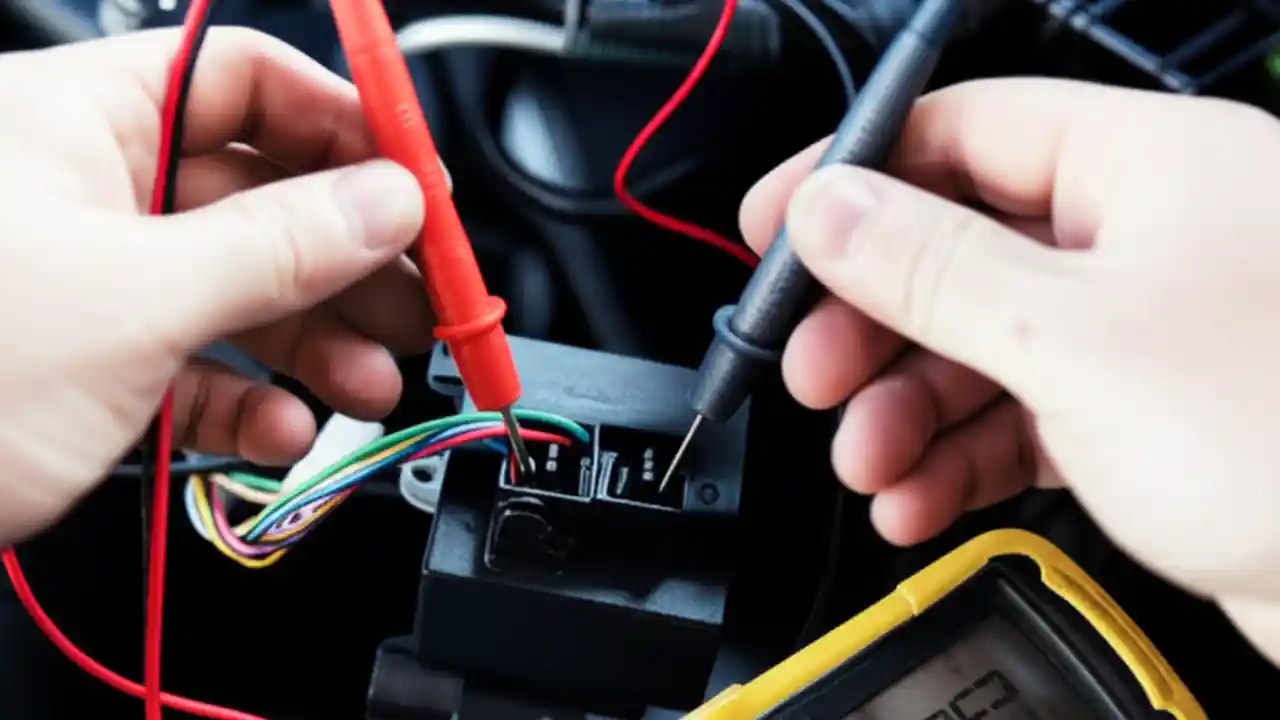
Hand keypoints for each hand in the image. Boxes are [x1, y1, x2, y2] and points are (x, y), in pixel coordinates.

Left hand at [0, 29, 429, 543]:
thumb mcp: (134, 300)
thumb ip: (278, 244)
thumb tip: (387, 201)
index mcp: (75, 123)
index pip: (243, 81)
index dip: (344, 125)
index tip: (419, 183)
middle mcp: (85, 191)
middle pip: (259, 195)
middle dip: (348, 257)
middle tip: (421, 300)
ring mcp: (91, 282)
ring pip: (239, 289)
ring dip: (318, 342)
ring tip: (371, 384)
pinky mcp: (92, 364)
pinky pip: (197, 365)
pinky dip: (250, 400)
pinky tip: (284, 429)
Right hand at [741, 78, 1279, 659]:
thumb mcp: (1069, 338)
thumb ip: (932, 267)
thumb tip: (829, 209)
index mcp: (1146, 166)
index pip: (961, 133)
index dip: (853, 179)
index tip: (775, 231)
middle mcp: (1146, 237)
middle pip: (957, 251)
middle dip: (873, 324)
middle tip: (814, 374)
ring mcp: (1144, 331)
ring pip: (982, 346)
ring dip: (908, 409)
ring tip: (869, 462)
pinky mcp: (1145, 418)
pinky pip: (1022, 418)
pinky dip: (962, 458)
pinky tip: (922, 497)